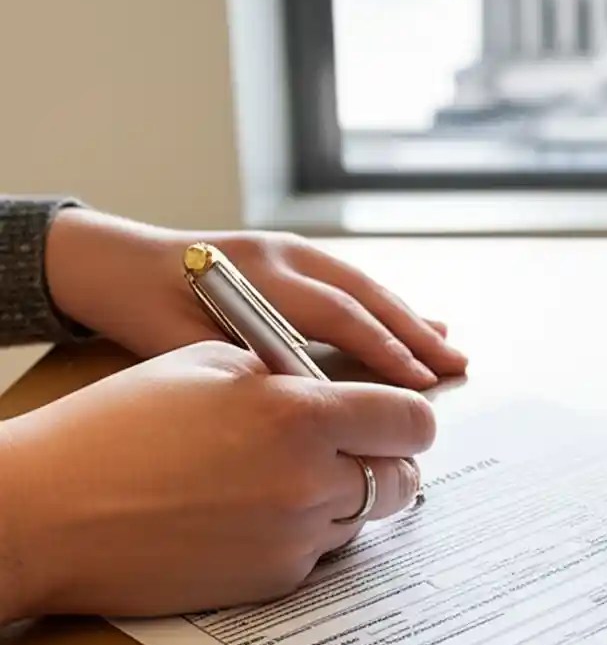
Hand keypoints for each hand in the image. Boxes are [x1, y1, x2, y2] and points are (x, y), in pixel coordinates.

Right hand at [0, 342, 433, 620]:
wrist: (48, 511)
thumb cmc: (117, 427)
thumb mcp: (210, 362)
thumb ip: (289, 372)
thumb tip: (333, 386)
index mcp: (301, 414)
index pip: (411, 421)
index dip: (410, 417)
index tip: (398, 417)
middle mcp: (310, 480)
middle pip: (401, 477)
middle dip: (383, 460)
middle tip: (349, 448)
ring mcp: (294, 537)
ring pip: (363, 517)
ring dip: (343, 496)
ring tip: (284, 476)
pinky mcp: (273, 580)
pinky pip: (319, 552)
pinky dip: (303, 531)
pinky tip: (251, 511)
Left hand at [44, 209, 465, 388]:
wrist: (111, 261)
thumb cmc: (141, 308)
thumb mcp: (184, 343)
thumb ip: (249, 360)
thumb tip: (312, 394)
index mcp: (259, 274)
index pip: (338, 315)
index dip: (384, 350)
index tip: (420, 382)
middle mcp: (284, 254)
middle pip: (366, 295)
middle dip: (415, 333)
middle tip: (457, 365)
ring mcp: (291, 249)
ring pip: (365, 285)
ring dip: (409, 317)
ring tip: (449, 345)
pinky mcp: (292, 255)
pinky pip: (349, 281)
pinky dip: (384, 304)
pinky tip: (412, 320)